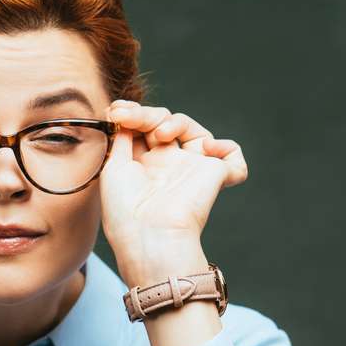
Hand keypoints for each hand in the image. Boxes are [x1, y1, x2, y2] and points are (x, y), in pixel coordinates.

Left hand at [97, 99, 248, 271]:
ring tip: (160, 133)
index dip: (132, 116)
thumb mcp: (113, 167)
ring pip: (193, 130)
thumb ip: (121, 138)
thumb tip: (122, 115)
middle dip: (147, 115)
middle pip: (165, 124)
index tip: (115, 110)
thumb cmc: (126, 209)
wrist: (150, 235)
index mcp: (143, 167)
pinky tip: (205, 148)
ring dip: (174, 121)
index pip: (144, 131)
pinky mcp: (215, 175)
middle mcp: (168, 167)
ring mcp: (191, 170)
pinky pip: (232, 154)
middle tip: (128, 116)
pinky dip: (224, 146)